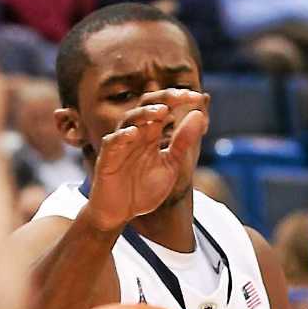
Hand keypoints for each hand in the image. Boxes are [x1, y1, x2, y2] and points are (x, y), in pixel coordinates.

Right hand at [83, 88, 210, 235]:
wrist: (121, 212)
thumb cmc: (143, 187)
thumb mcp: (171, 164)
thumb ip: (183, 142)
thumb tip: (200, 115)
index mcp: (152, 134)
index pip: (164, 108)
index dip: (179, 100)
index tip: (197, 97)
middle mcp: (136, 134)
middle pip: (147, 107)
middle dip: (164, 99)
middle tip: (182, 96)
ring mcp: (120, 144)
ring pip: (129, 120)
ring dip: (145, 114)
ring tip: (162, 111)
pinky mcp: (107, 158)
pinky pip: (112, 142)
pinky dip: (122, 136)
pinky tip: (135, 133)